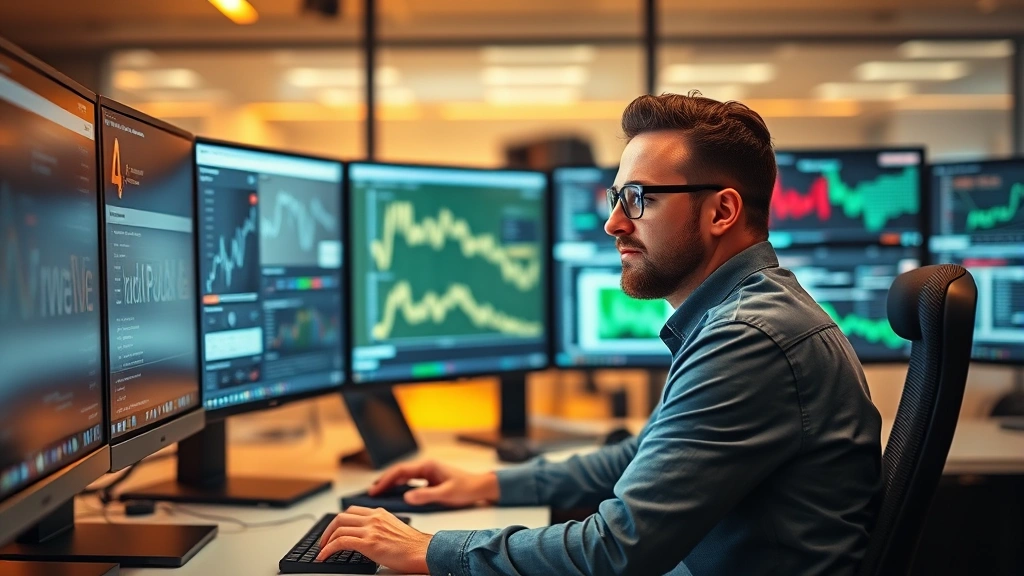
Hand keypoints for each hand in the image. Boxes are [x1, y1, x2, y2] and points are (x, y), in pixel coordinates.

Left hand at [317, 506, 430, 572]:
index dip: (339, 521)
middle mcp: (374, 518)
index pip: (352, 511)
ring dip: (326, 541)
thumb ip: (379, 527)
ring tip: (323, 551)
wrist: (423, 551)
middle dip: (328, 530)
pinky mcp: (369, 543)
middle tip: (324, 541)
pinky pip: (340, 542)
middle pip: (341, 517)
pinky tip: (324, 556)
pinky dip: (328, 549)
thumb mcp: (394, 528)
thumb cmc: (413, 545)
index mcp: (380, 513)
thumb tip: (367, 536)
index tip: (333, 531)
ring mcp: (371, 529)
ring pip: (338, 528)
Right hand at [369, 459, 499, 506]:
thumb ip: (426, 495)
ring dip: (391, 483)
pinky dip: (400, 487)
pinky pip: (410, 482)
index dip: (386, 480)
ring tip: (377, 493)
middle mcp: (426, 467)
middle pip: (399, 472)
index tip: (375, 490)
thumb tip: (407, 497)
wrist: (481, 487)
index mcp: (428, 466)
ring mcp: (427, 473)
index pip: (401, 471)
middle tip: (371, 492)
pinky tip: (393, 494)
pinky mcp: (430, 480)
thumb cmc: (467, 488)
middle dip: (384, 481)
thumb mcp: (446, 494)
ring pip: (404, 476)